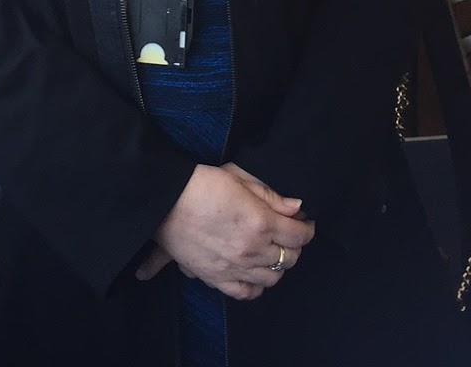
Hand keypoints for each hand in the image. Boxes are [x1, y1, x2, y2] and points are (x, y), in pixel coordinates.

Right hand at [141, 164, 313, 299]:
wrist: (163, 200)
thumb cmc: (200, 183)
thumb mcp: (238, 178)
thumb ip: (270, 196)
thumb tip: (297, 209)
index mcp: (260, 222)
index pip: (299, 235)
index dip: (307, 228)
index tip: (304, 223)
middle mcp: (251, 250)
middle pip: (289, 258)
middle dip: (294, 246)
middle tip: (287, 235)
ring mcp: (234, 267)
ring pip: (273, 278)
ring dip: (277, 266)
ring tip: (270, 253)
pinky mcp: (216, 278)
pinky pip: (246, 293)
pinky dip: (255, 286)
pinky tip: (254, 273)